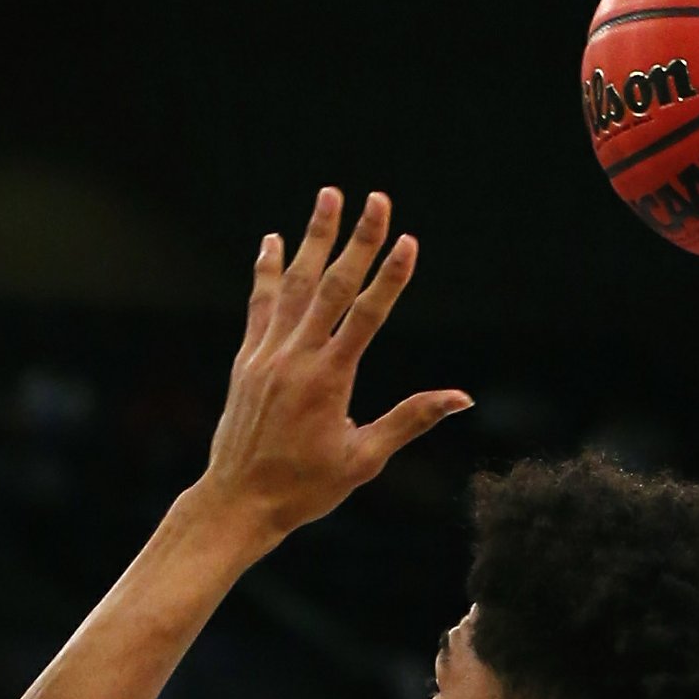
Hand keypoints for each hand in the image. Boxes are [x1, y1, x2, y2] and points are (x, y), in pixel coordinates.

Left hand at [193, 188, 470, 545]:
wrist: (238, 502)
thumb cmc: (304, 488)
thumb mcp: (363, 460)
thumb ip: (409, 420)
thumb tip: (461, 398)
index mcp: (329, 381)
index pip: (367, 316)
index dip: (390, 277)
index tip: (408, 240)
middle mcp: (296, 359)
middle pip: (332, 287)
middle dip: (358, 240)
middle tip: (377, 198)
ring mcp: (267, 356)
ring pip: (294, 286)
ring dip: (313, 238)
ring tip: (328, 195)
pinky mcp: (246, 361)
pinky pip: (260, 306)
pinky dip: (268, 272)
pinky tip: (273, 241)